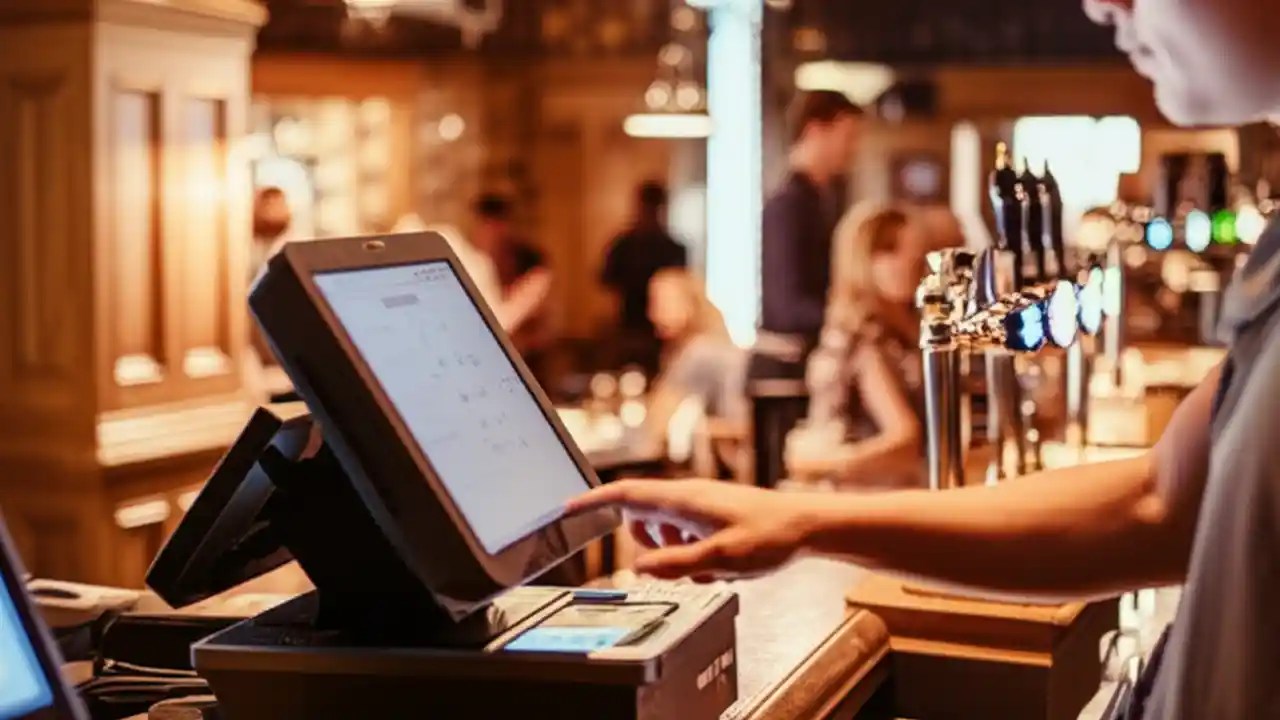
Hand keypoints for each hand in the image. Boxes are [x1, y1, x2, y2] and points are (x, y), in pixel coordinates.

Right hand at [565, 480, 820, 580]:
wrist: (808, 526)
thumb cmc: (769, 537)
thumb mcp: (718, 559)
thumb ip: (674, 564)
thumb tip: (637, 566)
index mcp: (683, 500)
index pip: (626, 495)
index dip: (593, 501)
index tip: (567, 508)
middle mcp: (688, 496)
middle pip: (642, 517)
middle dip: (649, 545)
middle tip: (680, 566)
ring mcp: (701, 504)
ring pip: (664, 529)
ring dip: (673, 553)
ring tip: (710, 566)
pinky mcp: (713, 513)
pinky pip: (685, 535)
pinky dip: (692, 553)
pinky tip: (721, 563)